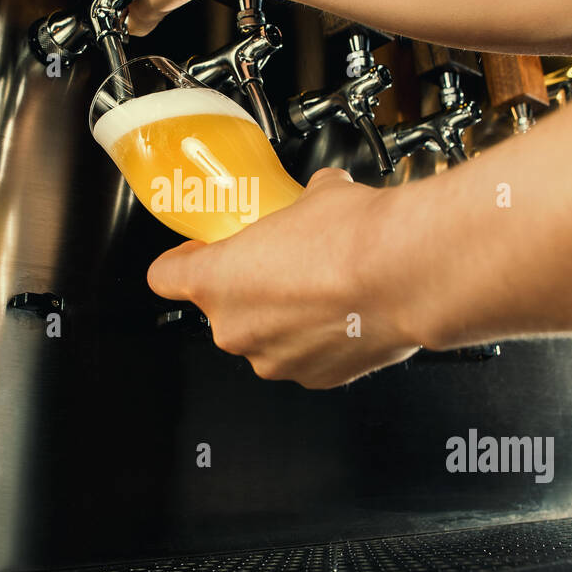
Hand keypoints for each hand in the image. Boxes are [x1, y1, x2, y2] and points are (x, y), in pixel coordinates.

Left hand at [146, 169, 421, 388]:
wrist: (407, 273)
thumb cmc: (355, 237)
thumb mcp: (318, 196)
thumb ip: (301, 203)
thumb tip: (320, 193)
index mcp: (216, 279)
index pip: (165, 277)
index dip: (182, 262)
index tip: (198, 254)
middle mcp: (236, 328)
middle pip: (223, 310)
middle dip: (250, 289)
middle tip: (283, 264)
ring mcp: (273, 359)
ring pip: (265, 336)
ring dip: (285, 317)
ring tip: (323, 289)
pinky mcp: (314, 378)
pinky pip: (304, 356)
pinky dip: (320, 339)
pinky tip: (346, 312)